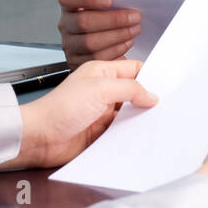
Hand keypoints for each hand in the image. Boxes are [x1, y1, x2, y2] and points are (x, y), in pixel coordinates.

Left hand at [0, 59, 157, 169]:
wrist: (40, 137)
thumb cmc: (61, 108)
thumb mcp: (100, 89)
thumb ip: (129, 89)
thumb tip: (151, 95)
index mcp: (101, 73)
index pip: (133, 69)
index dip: (150, 75)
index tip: (168, 85)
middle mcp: (102, 91)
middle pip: (133, 93)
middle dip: (148, 99)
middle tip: (168, 105)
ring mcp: (100, 113)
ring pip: (129, 114)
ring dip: (140, 119)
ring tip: (158, 122)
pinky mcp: (99, 133)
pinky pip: (121, 132)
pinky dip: (131, 134)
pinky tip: (141, 137)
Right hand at [57, 0, 140, 69]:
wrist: (102, 35)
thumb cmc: (104, 13)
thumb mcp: (103, 1)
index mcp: (68, 3)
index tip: (110, 0)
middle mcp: (65, 23)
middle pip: (83, 22)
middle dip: (113, 20)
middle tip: (134, 17)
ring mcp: (69, 44)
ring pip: (90, 42)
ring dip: (118, 35)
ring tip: (134, 29)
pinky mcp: (77, 61)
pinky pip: (96, 58)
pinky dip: (116, 50)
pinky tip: (127, 42)